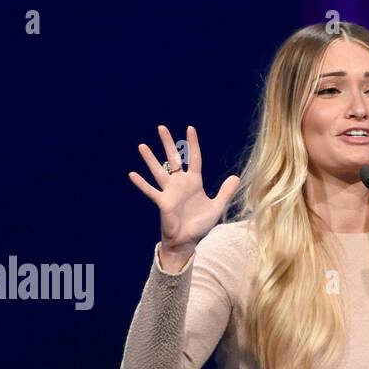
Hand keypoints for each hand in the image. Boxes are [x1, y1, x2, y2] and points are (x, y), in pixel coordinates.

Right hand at [128, 124, 240, 252]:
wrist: (188, 240)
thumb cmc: (200, 224)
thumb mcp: (216, 207)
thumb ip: (225, 192)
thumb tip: (237, 177)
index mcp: (194, 182)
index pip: (194, 159)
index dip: (192, 144)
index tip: (190, 129)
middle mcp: (180, 183)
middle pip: (174, 159)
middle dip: (168, 144)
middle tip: (161, 127)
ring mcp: (170, 192)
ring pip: (159, 171)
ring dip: (150, 159)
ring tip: (142, 146)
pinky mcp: (162, 202)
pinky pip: (150, 191)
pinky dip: (142, 184)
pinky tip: (132, 174)